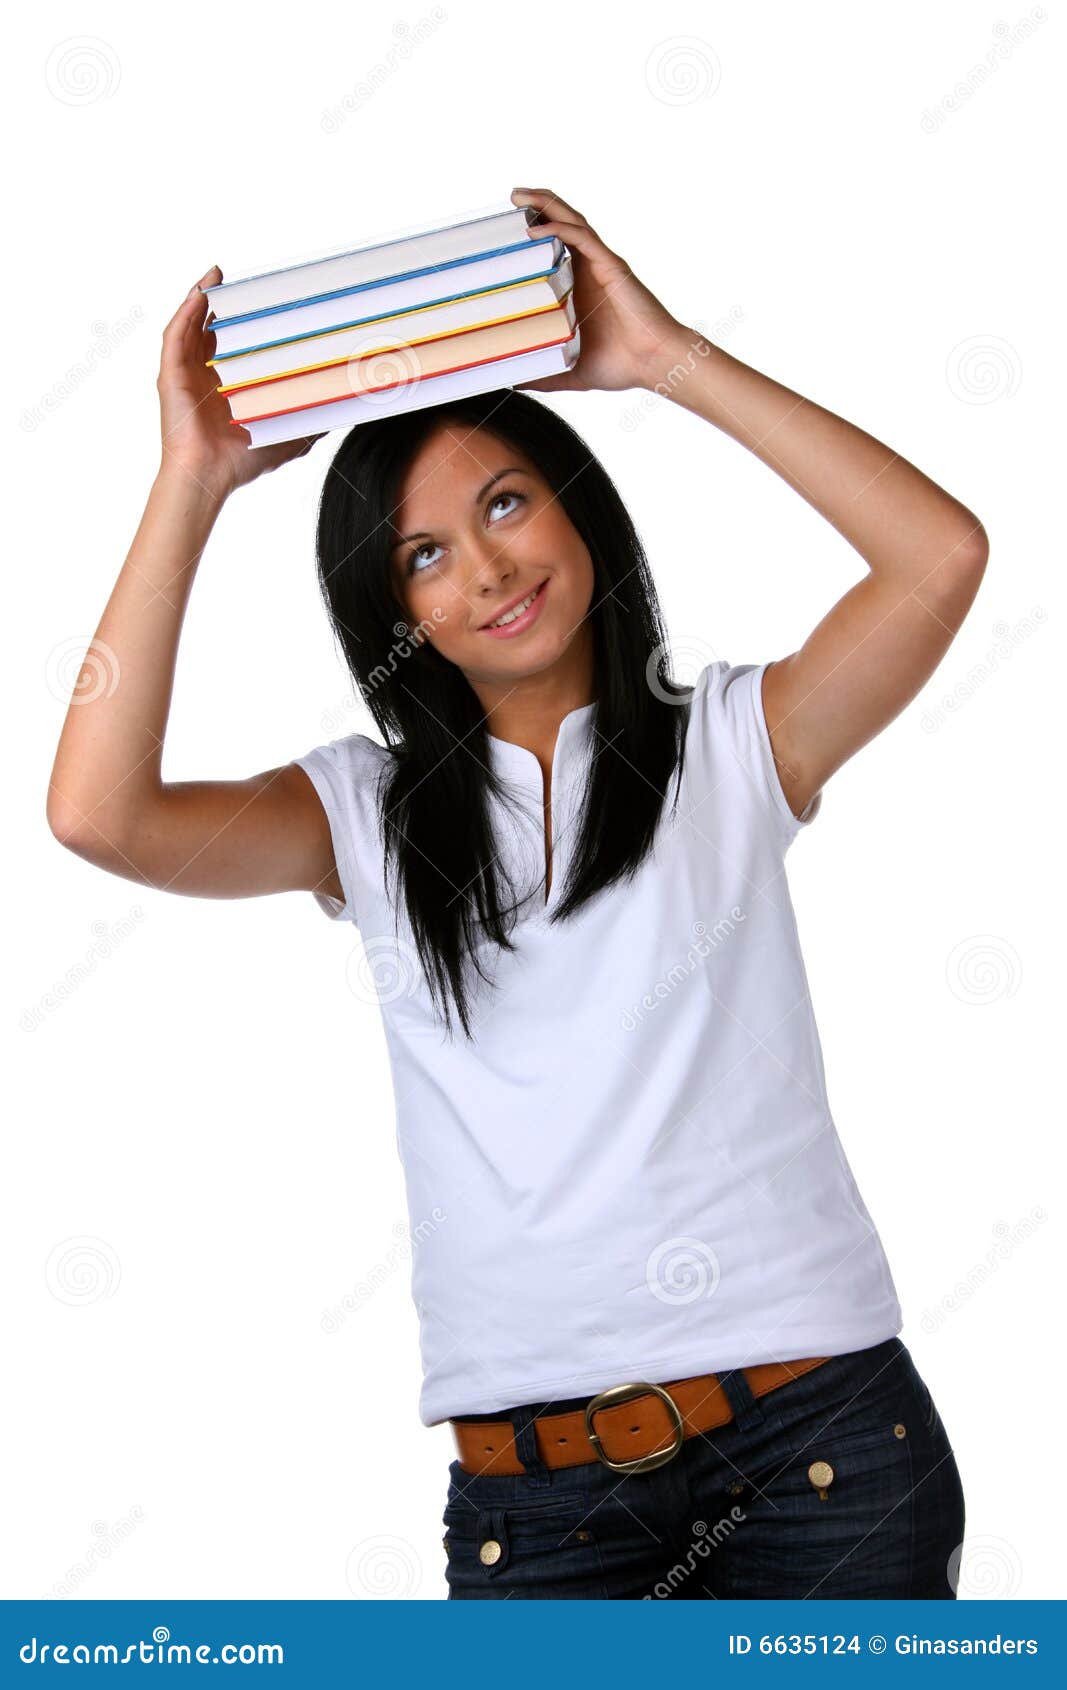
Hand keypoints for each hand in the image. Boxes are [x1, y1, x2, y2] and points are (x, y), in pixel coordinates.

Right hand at [156, 264, 325, 499]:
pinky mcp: (170, 375)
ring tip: (216, 275)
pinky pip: (175, 335)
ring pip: (190, 325)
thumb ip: (311, 425)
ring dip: (200, 297)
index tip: (262, 303)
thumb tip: (341, 415)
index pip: (233, 346)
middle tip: (239, 281)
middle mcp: (202, 376)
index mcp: (224, 387)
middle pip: (209, 329)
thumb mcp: (287, 438)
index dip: (243, 323)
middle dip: (221, 303)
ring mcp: (184, 374)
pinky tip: (200, 294)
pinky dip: (186, 312)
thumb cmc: (241, 463)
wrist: (209, 477)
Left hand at [508, 188, 692, 394]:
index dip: (533, 232)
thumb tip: (512, 382)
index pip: (553, 249)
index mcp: (579, 286)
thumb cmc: (620, 366)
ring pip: (571, 222)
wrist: (655, 363)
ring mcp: (600, 265)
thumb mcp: (569, 371)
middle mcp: (589, 269)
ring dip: (545, 205)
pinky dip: (559, 229)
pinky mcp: (611, 266)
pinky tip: (537, 228)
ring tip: (518, 195)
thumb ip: (542, 374)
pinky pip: (582, 238)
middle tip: (511, 196)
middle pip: (561, 226)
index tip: (505, 228)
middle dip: (536, 207)